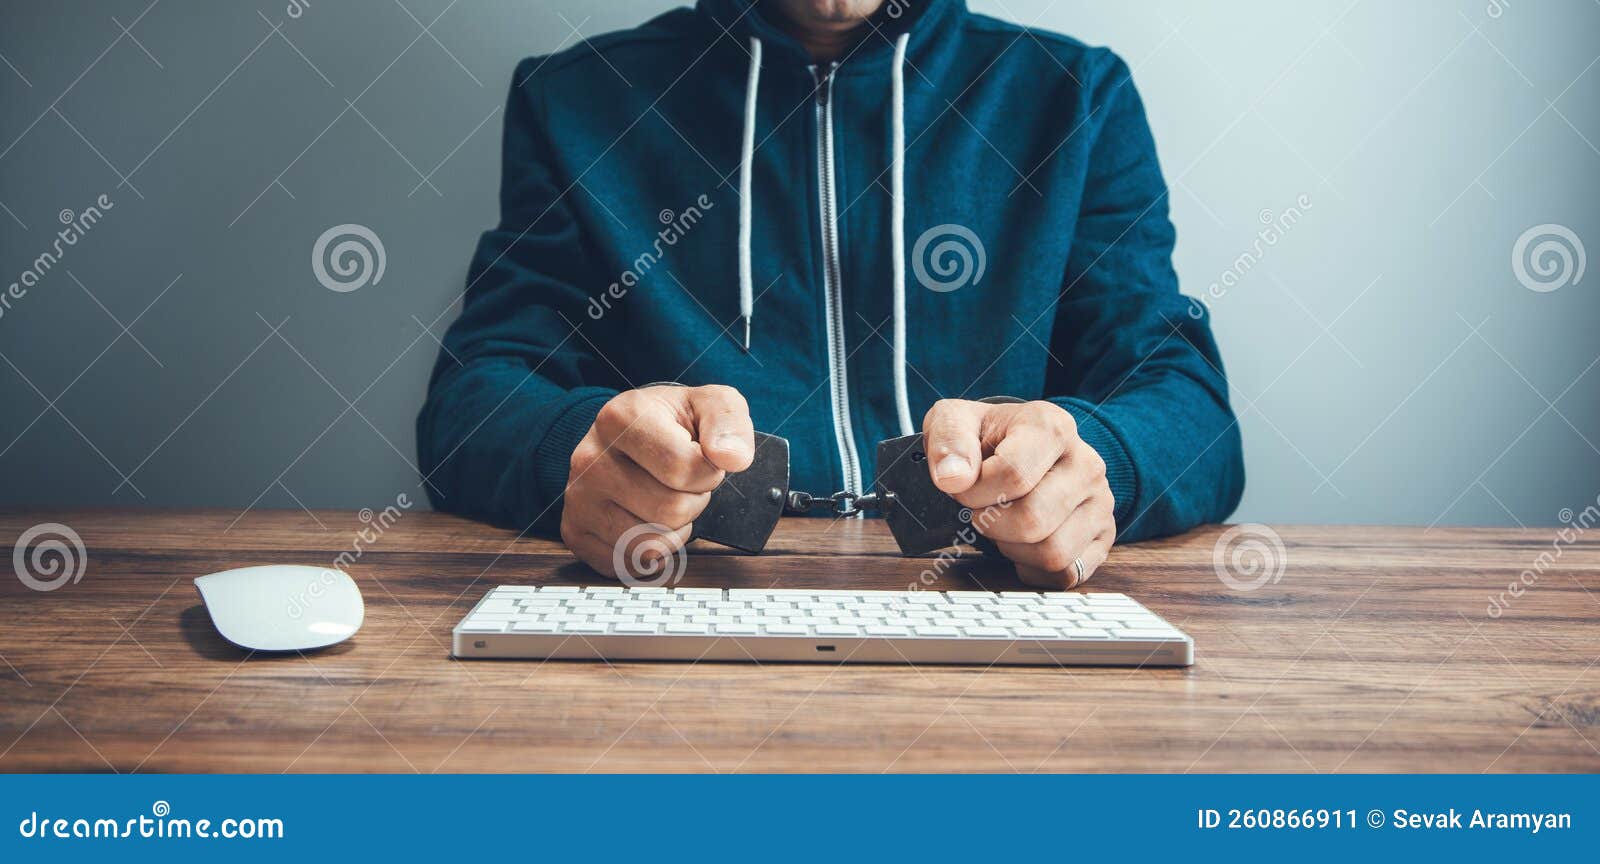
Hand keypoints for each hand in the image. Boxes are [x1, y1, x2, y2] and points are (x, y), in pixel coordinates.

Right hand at [561, 384, 753, 578]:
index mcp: (619, 418)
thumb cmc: (670, 422)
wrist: (626, 434)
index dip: (709, 471)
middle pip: (671, 511)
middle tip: (681, 482)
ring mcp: (578, 499)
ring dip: (674, 528)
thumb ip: (729, 423)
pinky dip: (651, 549)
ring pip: (651, 543)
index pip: (685, 469)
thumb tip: (733, 458)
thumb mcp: (709, 405)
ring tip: (664, 498)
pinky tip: (646, 519)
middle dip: (693, 500)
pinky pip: (631, 563)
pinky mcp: (576, 532)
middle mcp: (589, 459)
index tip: (700, 458)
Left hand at [922, 399, 1115, 588]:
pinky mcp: (1104, 535)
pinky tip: (1022, 543)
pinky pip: (1067, 574)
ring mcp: (1100, 502)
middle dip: (992, 524)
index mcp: (1052, 427)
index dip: (974, 492)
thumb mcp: (953, 420)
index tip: (964, 486)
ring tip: (1005, 523)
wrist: (1016, 445)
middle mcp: (1086, 463)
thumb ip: (948, 441)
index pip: (1012, 476)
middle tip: (983, 508)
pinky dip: (1035, 567)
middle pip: (1033, 521)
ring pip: (1053, 553)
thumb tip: (953, 478)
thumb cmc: (986, 438)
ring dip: (1013, 548)